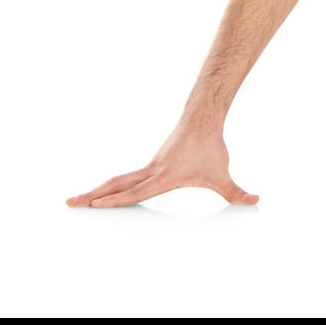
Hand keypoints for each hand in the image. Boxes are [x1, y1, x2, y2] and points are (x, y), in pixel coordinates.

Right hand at [66, 120, 258, 207]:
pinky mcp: (150, 164)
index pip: (135, 191)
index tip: (94, 204)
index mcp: (164, 176)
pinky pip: (125, 177)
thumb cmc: (210, 148)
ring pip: (117, 179)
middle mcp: (151, 171)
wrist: (202, 120)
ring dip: (97, 189)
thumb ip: (236, 192)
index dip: (115, 199)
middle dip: (93, 195)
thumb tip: (255, 201)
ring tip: (76, 199)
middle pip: (116, 184)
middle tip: (69, 202)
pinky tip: (101, 192)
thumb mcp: (222, 175)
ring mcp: (148, 167)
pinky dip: (110, 185)